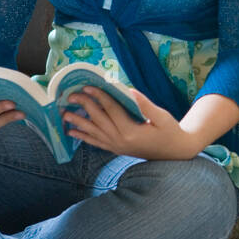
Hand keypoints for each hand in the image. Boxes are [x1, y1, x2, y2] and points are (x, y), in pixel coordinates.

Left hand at [61, 85, 198, 160]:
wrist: (174, 152)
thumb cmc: (170, 132)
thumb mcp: (162, 116)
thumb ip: (145, 105)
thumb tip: (129, 91)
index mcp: (131, 131)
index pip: (111, 110)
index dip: (99, 96)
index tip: (88, 86)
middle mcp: (120, 141)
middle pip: (98, 119)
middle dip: (84, 106)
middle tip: (71, 95)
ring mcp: (117, 147)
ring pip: (93, 132)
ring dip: (78, 122)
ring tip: (64, 113)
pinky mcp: (116, 149)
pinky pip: (96, 143)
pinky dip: (83, 137)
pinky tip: (72, 132)